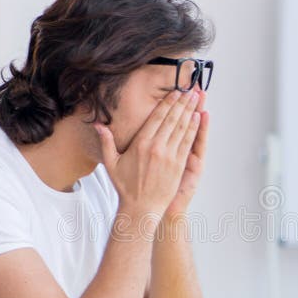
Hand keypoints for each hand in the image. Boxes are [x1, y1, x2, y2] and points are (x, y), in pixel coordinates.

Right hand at [95, 89, 200, 222]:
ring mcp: (169, 156)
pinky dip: (193, 129)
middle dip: (182, 103)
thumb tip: (99, 125)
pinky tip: (198, 118)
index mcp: (140, 143)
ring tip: (196, 98)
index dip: (167, 103)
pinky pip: (187, 142)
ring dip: (190, 111)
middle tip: (190, 89)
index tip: (175, 92)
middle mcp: (156, 147)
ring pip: (182, 128)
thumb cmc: (126, 187)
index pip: (157, 117)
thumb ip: (107, 142)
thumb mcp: (111, 163)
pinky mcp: (178, 165)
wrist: (141, 207)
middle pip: (172, 119)